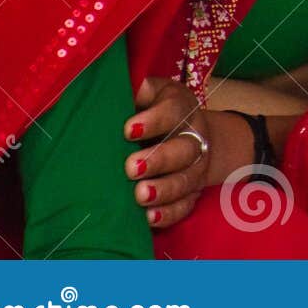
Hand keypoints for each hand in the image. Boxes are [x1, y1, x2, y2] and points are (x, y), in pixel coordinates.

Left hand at [123, 78, 217, 229]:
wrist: (191, 132)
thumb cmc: (156, 110)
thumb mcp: (151, 92)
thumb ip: (136, 90)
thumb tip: (112, 89)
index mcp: (181, 108)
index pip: (173, 111)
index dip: (153, 121)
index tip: (127, 130)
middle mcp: (194, 137)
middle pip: (184, 149)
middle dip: (158, 160)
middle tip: (131, 168)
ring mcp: (196, 167)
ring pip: (186, 180)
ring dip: (164, 189)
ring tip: (140, 196)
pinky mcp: (193, 192)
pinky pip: (185, 205)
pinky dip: (169, 213)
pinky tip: (149, 218)